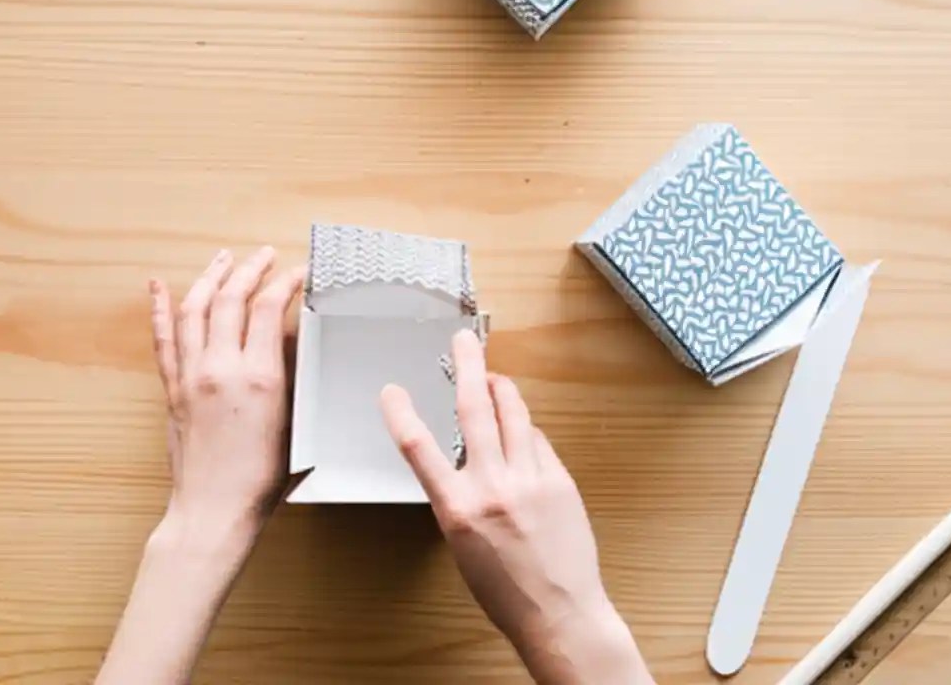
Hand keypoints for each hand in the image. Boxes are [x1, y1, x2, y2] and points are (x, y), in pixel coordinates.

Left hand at [148, 247, 305, 549]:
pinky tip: (159, 286)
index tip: (298, 272)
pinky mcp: (172, 390)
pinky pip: (164, 339)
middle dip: (249, 270)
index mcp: (259, 377)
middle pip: (231, 299)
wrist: (214, 510)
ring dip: (210, 277)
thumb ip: (289, 378)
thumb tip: (287, 343)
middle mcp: (221, 369)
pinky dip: (161, 309)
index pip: (269, 309)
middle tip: (264, 256)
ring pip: (195, 309)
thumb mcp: (293, 423)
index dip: (285, 282)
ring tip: (223, 258)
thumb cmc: (260, 480)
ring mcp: (191, 376)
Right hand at [379, 330, 652, 684]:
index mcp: (457, 509)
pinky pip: (538, 440)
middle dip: (467, 366)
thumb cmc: (505, 588)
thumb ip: (460, 496)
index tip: (391, 390)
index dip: (401, 414)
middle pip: (475, 409)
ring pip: (514, 414)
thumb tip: (467, 456)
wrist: (558, 611)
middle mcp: (492, 487)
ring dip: (501, 387)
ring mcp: (530, 479)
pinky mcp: (560, 479)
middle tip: (463, 340)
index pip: (419, 449)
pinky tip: (522, 433)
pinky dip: (527, 430)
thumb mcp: (462, 543)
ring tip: (493, 375)